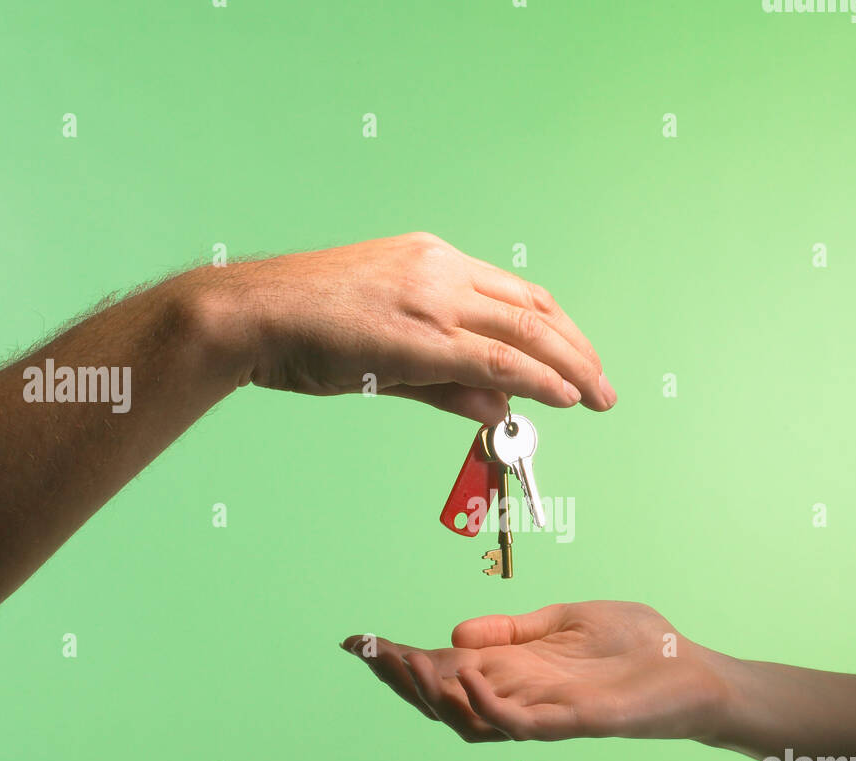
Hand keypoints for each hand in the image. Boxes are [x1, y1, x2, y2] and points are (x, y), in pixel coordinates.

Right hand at [193, 232, 613, 422]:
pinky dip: (539, 378)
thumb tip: (499, 404)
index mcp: (432, 260)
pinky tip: (565, 397)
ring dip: (571, 367)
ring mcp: (433, 296)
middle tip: (604, 385)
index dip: (555, 329)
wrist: (252, 314)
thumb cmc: (304, 329)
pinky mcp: (422, 333)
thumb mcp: (386, 353)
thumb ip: (447, 381)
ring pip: (526, 331)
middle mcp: (441, 269)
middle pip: (533, 308)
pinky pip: (498, 357)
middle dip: (576, 350)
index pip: (514, 293)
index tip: (577, 357)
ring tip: (599, 397)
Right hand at [342, 601, 726, 741]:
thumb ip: (514, 630)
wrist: (693, 671)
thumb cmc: (638, 646)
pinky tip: (465, 677)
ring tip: (405, 664)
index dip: (404, 659)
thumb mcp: (566, 620)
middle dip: (402, 677)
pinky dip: (486, 705)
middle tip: (368, 652)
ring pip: (470, 718)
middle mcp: (520, 695)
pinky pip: (518, 723)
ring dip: (433, 694)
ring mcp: (542, 712)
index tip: (361, 641)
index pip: (446, 668)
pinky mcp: (572, 722)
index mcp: (515, 669)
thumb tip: (455, 634)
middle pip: (444, 698)